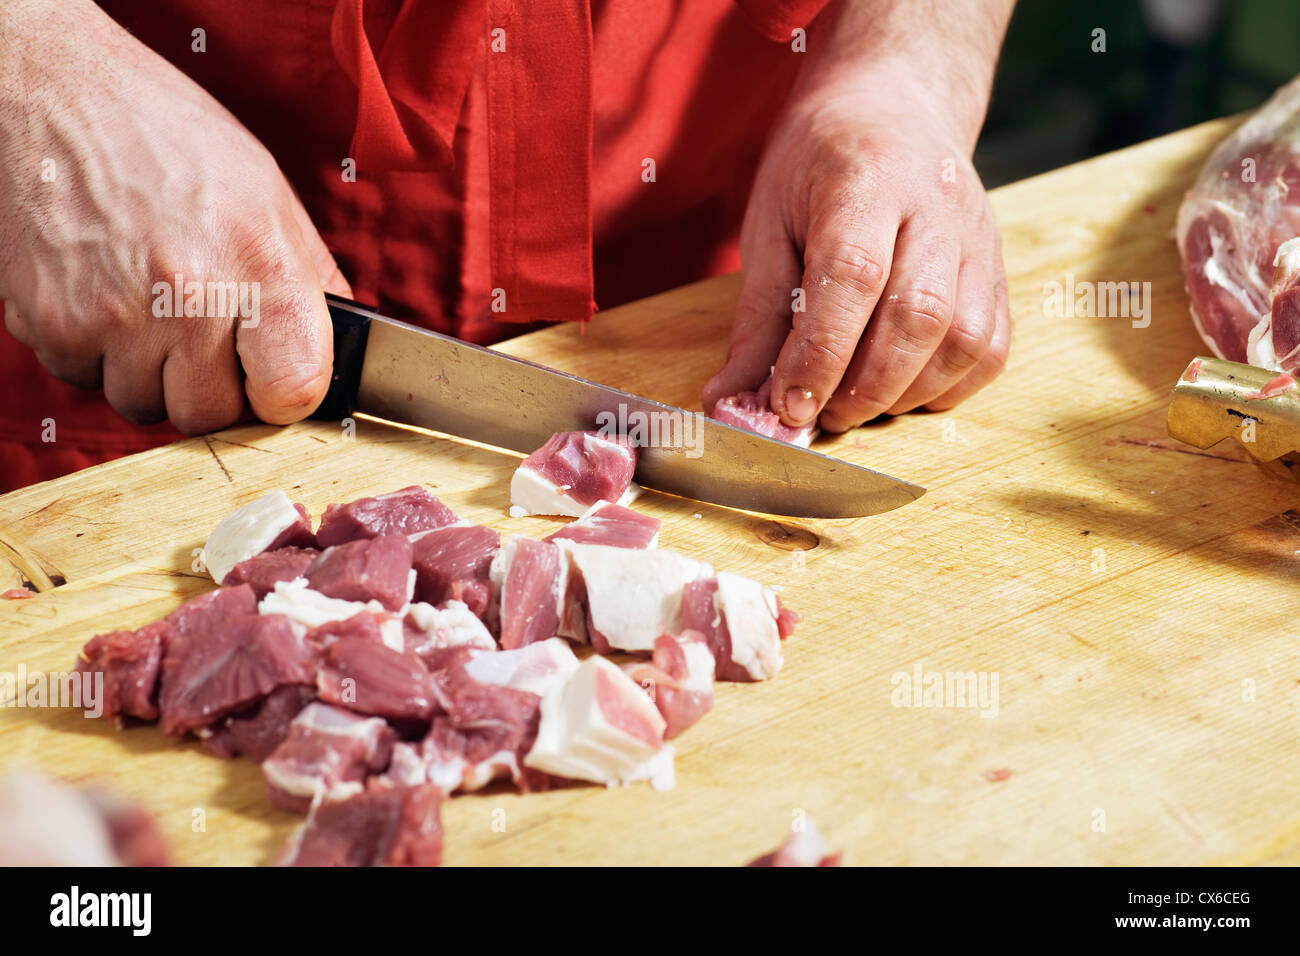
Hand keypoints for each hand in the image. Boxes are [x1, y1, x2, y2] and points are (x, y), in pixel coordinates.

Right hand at [0, 0, 350, 433]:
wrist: (51, 92)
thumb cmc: (165, 136)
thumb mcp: (267, 196)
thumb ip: (309, 280)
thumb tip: (340, 347)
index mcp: (257, 266)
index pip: (292, 392)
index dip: (282, 393)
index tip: (272, 376)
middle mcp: (185, 297)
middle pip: (207, 413)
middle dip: (207, 386)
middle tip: (199, 331)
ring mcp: (111, 316)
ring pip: (142, 403)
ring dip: (147, 371)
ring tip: (147, 301)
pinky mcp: (49, 322)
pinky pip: (83, 377)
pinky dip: (94, 350)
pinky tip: (104, 292)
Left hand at [702, 0, 1013, 432]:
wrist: (893, 105)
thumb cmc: (818, 166)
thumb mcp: (768, 225)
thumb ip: (756, 319)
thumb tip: (730, 402)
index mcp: (866, 180)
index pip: (853, 277)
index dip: (821, 353)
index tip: (790, 405)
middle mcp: (936, 207)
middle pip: (917, 316)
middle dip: (864, 387)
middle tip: (820, 414)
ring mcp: (978, 239)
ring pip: (964, 340)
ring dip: (905, 394)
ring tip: (855, 402)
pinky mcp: (998, 269)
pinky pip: (991, 348)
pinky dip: (947, 388)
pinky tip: (902, 389)